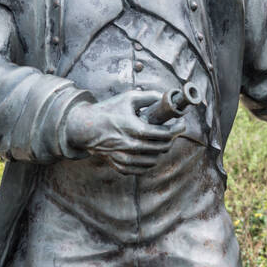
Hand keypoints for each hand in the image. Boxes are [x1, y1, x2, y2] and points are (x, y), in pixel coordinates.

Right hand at [65, 90, 184, 173]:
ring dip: (159, 152)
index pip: (165, 134)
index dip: (177, 129)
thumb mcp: (128, 98)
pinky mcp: (120, 165)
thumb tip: (165, 97)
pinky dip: (147, 163)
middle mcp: (131, 146)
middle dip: (170, 139)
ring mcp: (125, 158)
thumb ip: (149, 96)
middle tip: (171, 132)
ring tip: (160, 143)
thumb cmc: (107, 111)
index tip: (180, 124)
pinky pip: (140, 170)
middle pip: (161, 148)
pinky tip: (148, 154)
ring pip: (153, 161)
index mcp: (136, 129)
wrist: (86, 127)